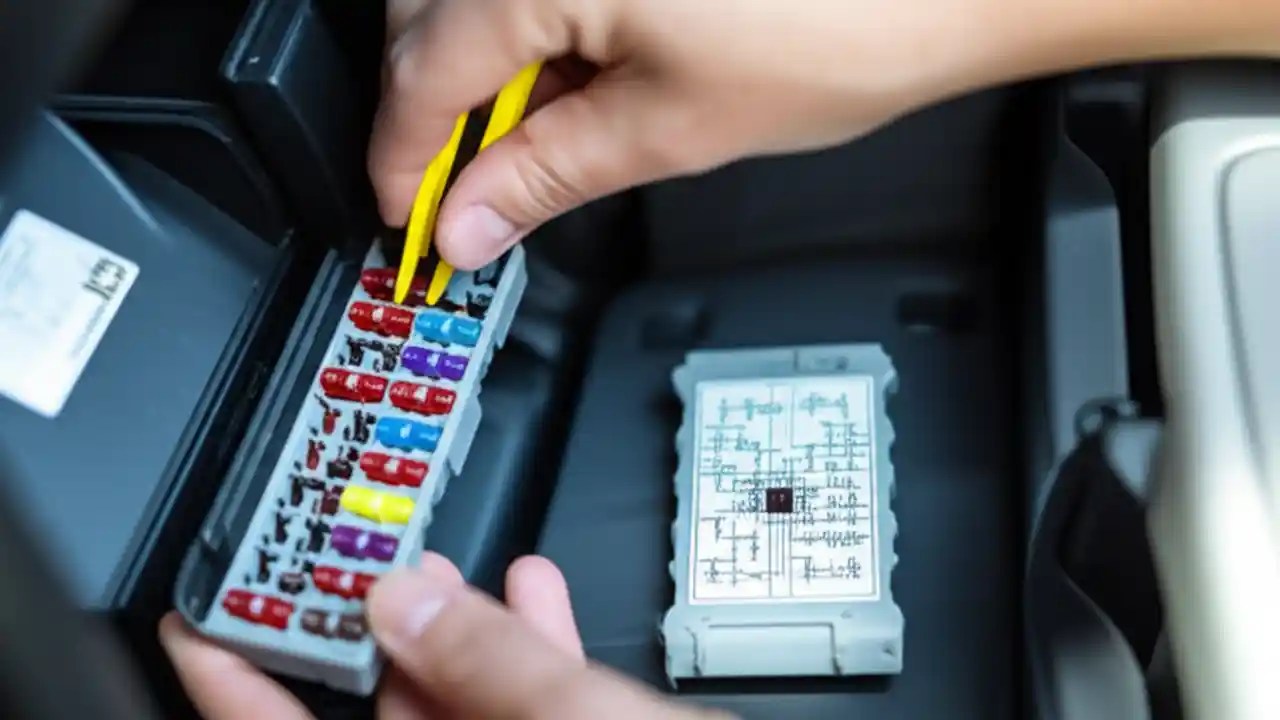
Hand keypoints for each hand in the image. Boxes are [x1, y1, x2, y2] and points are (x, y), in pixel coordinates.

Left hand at [161, 553, 728, 718]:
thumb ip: (494, 666)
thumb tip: (405, 604)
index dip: (234, 689)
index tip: (200, 623)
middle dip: (377, 631)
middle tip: (362, 561)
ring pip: (466, 712)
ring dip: (462, 631)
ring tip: (458, 565)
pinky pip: (533, 714)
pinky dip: (532, 652)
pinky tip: (539, 599)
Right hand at [369, 0, 965, 269]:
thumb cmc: (846, 31)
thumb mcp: (669, 128)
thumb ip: (545, 176)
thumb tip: (467, 221)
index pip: (422, 69)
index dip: (403, 156)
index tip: (408, 214)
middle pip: (426, 16)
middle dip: (430, 110)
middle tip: (459, 191)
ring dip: (480, 71)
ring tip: (525, 144)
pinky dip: (534, 31)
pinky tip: (562, 82)